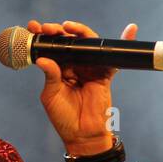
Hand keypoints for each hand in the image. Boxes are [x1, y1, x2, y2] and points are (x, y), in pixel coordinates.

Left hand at [26, 19, 136, 154]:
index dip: (43, 37)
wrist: (82, 135)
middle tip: (47, 28)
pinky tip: (130, 29)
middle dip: (58, 31)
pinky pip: (113, 57)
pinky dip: (123, 42)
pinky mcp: (104, 74)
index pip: (51, 48)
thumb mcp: (51, 95)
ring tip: (68, 26)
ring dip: (78, 31)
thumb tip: (43, 59)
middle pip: (68, 41)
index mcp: (58, 69)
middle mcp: (74, 65)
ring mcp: (90, 68)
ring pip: (87, 43)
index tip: (33, 27)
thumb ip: (50, 76)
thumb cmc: (63, 117)